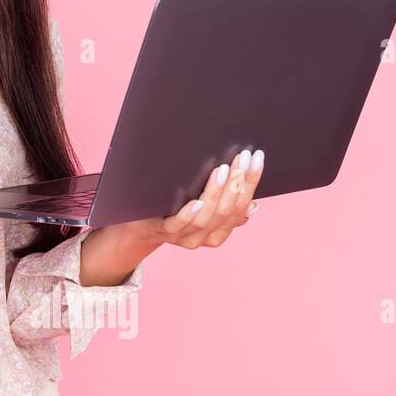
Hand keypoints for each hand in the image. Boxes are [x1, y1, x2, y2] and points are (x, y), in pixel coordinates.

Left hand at [122, 148, 265, 249]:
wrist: (138, 223)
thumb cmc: (174, 208)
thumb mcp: (202, 207)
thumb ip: (224, 207)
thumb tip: (253, 205)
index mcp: (219, 232)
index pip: (241, 207)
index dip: (251, 183)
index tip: (257, 159)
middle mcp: (204, 237)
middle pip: (227, 211)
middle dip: (238, 183)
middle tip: (243, 157)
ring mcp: (183, 236)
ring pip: (207, 217)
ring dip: (217, 192)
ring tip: (223, 170)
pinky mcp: (163, 230)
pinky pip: (180, 224)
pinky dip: (191, 213)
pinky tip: (198, 200)